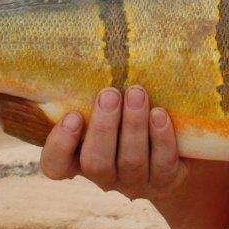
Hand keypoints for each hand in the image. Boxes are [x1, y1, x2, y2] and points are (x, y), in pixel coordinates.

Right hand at [40, 85, 188, 201]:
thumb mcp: (104, 107)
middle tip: (110, 94)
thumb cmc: (125, 114)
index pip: (55, 166)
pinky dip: (161, 138)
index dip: (59, 146)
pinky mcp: (164, 181)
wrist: (174, 148)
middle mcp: (104, 175)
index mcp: (79, 158)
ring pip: (131, 161)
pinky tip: (160, 114)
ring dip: (133, 125)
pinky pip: (162, 163)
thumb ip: (88, 91)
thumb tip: (75, 46)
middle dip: (103, 128)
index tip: (72, 116)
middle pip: (96, 162)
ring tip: (137, 93)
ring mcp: (134, 182)